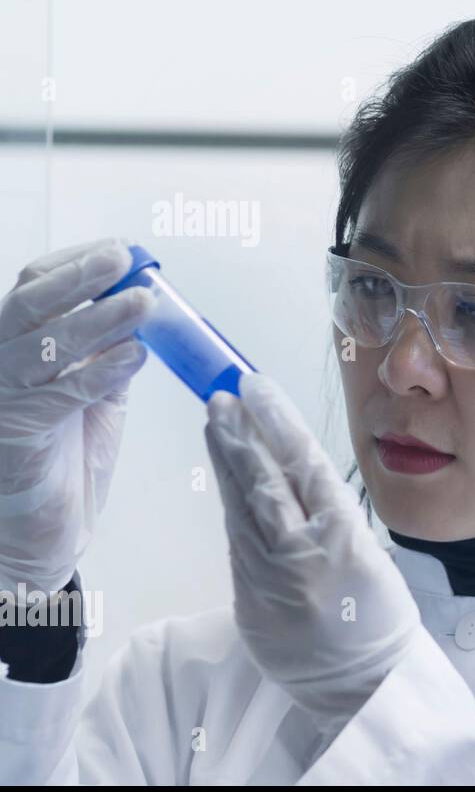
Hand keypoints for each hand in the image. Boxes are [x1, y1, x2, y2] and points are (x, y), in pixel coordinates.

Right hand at [0, 239, 155, 592]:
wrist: (34, 539)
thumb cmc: (60, 465)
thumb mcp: (91, 396)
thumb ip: (106, 356)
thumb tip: (140, 314)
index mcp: (18, 349)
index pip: (35, 286)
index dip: (77, 263)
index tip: (122, 252)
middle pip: (29, 303)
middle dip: (81, 277)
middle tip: (126, 261)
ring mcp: (1, 398)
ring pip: (43, 343)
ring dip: (98, 319)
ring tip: (143, 304)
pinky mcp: (14, 433)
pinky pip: (58, 394)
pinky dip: (100, 371)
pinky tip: (134, 356)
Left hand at [203, 372, 422, 736]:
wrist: (366, 684)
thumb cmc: (378, 615)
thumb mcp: (369, 551)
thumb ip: (328, 512)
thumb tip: (288, 467)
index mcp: (344, 537)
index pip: (303, 463)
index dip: (277, 421)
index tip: (257, 386)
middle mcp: (303, 555)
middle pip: (261, 481)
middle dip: (239, 434)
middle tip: (222, 396)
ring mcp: (270, 581)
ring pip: (240, 508)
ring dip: (226, 462)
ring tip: (215, 423)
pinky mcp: (248, 603)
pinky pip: (237, 544)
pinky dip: (232, 507)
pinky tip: (226, 480)